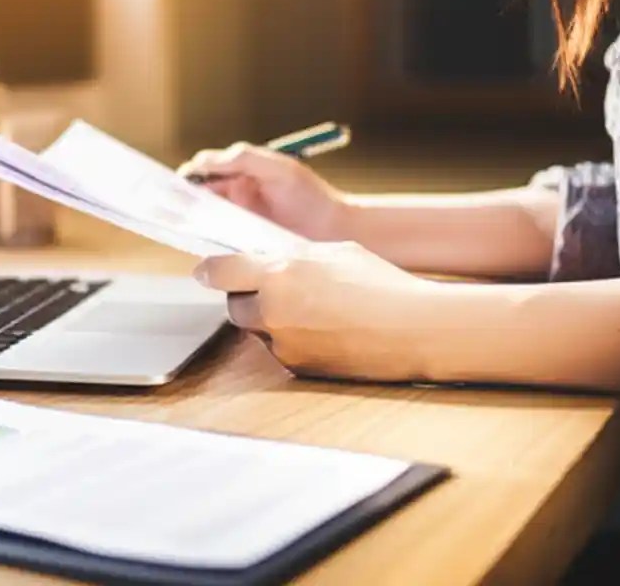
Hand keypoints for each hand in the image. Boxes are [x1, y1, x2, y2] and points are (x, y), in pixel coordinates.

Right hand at [178, 143, 346, 240]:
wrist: (336, 231)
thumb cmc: (312, 196)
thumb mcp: (279, 168)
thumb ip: (243, 158)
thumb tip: (204, 161)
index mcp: (241, 174)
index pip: (202, 171)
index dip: (185, 176)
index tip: (171, 186)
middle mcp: (236, 196)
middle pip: (197, 196)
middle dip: (180, 201)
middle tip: (166, 209)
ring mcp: (238, 221)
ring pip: (204, 220)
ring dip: (191, 222)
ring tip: (178, 226)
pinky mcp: (243, 244)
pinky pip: (217, 242)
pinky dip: (206, 242)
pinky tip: (201, 244)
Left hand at [193, 244, 442, 382]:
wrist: (413, 329)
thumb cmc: (380, 284)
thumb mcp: (333, 252)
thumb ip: (293, 257)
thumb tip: (270, 260)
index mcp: (278, 274)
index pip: (220, 272)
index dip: (210, 271)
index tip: (206, 271)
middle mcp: (273, 311)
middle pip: (234, 306)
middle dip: (247, 297)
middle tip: (274, 288)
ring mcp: (284, 344)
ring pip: (257, 330)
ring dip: (269, 320)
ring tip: (309, 309)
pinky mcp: (298, 368)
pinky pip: (280, 350)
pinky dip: (291, 340)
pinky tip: (324, 330)